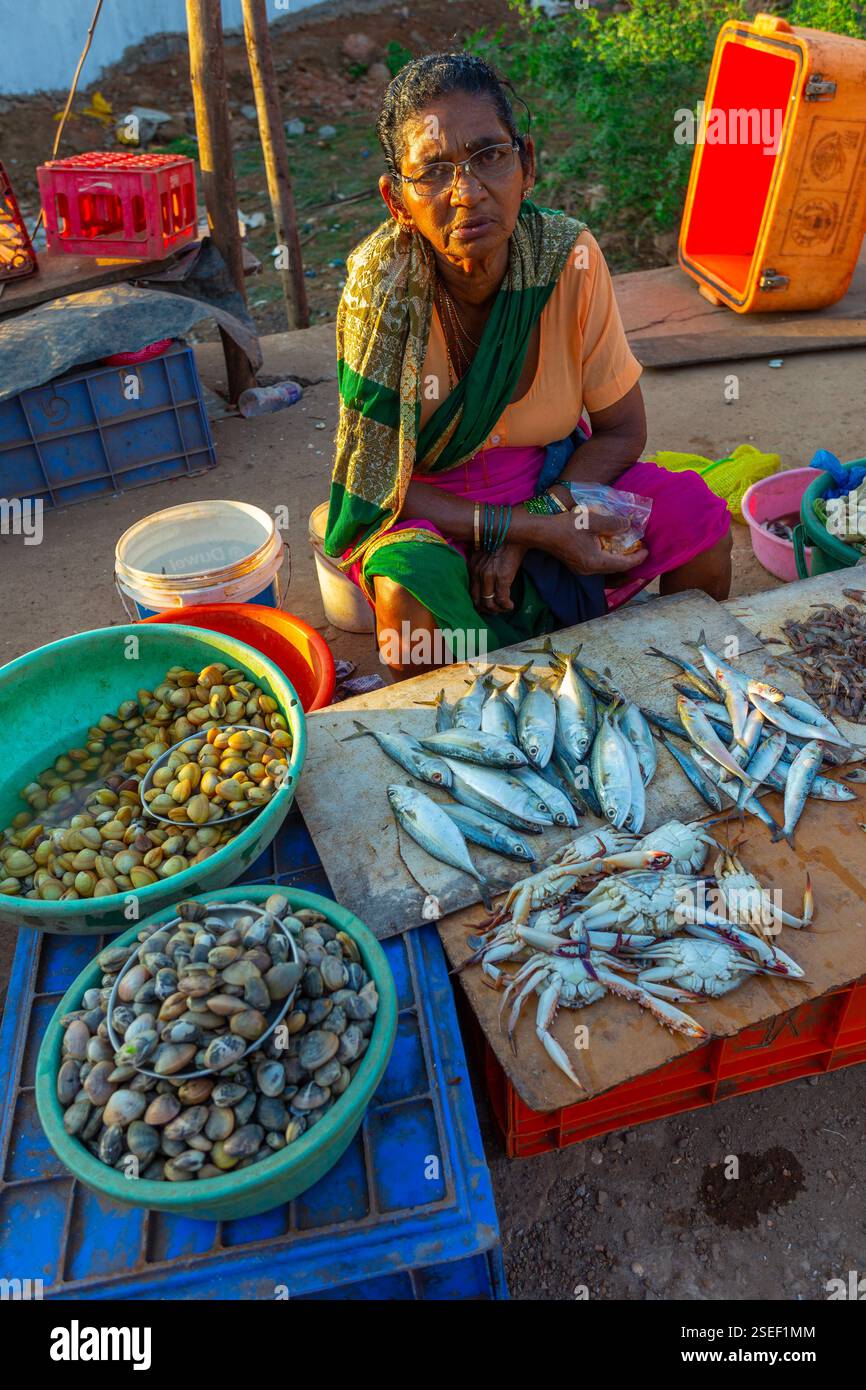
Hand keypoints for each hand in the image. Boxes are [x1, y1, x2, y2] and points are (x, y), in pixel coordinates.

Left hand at [469, 541, 525, 613]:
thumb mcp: (484, 550)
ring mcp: (489, 576)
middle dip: (487, 610)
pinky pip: (502, 599)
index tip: (486, 606)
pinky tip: (511, 605)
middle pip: (477, 601)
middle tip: (496, 611)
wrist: (514, 532)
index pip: (470, 592)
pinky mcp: (502, 577)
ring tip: (504, 608)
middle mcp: (477, 573)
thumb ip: (481, 562)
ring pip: (489, 603)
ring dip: (498, 610)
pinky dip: (506, 606)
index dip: (478, 603)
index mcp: (472, 567)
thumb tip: (485, 573)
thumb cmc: (502, 539)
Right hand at [530, 507, 646, 575]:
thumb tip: (628, 525)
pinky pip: (597, 563)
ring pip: (606, 566)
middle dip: (629, 559)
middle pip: (616, 568)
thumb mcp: (592, 521)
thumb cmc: (564, 526)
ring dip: (618, 558)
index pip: (623, 564)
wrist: (539, 532)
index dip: (637, 558)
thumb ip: (612, 523)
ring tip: (626, 546)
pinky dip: (607, 556)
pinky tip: (608, 545)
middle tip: (640, 548)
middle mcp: (590, 570)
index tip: (647, 550)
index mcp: (595, 562)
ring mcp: (582, 568)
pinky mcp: (576, 563)